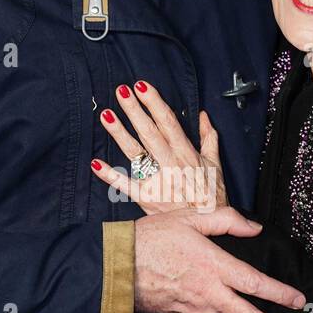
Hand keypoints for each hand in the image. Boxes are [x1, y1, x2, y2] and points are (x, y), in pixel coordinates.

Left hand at [90, 79, 227, 212]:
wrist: (207, 227)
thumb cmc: (212, 198)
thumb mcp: (216, 165)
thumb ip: (209, 139)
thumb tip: (203, 117)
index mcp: (186, 153)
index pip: (168, 122)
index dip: (154, 103)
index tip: (142, 86)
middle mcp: (171, 164)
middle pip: (149, 132)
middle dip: (135, 110)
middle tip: (121, 91)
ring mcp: (157, 180)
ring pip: (136, 152)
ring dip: (120, 133)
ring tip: (106, 115)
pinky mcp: (147, 198)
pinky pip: (125, 185)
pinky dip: (110, 174)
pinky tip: (95, 163)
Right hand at [134, 208, 305, 312]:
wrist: (114, 267)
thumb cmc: (148, 240)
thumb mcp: (188, 218)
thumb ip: (225, 220)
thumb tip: (254, 227)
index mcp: (213, 266)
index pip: (254, 283)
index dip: (279, 293)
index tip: (298, 302)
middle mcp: (209, 293)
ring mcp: (198, 310)